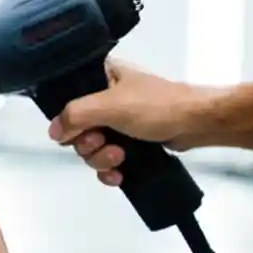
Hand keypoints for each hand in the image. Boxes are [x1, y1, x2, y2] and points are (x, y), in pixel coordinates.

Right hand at [46, 60, 219, 186]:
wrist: (198, 123)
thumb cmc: (157, 106)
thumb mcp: (110, 105)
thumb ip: (76, 115)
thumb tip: (54, 132)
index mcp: (100, 77)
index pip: (66, 98)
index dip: (67, 119)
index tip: (76, 131)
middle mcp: (105, 98)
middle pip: (76, 129)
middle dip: (88, 144)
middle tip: (103, 143)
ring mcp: (118, 122)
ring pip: (91, 148)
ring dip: (100, 159)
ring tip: (119, 157)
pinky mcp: (130, 142)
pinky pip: (107, 159)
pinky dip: (110, 169)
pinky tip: (118, 175)